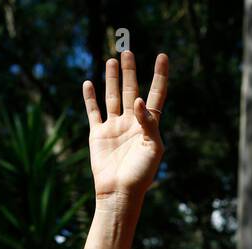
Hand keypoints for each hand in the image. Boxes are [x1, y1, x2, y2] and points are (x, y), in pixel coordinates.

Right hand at [83, 50, 168, 201]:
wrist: (119, 192)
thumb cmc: (140, 174)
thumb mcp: (153, 148)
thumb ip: (148, 123)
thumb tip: (138, 100)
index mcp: (149, 126)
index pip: (156, 94)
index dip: (159, 75)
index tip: (162, 56)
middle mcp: (132, 123)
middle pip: (131, 90)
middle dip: (130, 72)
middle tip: (127, 51)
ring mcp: (114, 127)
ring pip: (112, 97)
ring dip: (112, 79)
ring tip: (112, 60)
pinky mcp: (98, 135)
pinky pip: (93, 112)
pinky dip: (90, 98)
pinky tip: (89, 83)